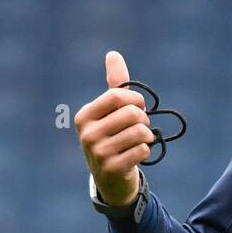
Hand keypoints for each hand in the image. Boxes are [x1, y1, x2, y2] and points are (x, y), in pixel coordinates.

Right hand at [75, 51, 152, 205]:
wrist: (110, 178)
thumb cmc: (113, 137)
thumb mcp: (111, 112)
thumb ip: (115, 85)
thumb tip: (113, 54)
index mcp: (84, 116)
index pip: (117, 96)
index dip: (136, 100)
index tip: (138, 108)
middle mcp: (86, 134)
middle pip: (132, 114)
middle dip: (143, 120)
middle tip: (139, 129)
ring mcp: (97, 153)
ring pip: (141, 132)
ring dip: (147, 136)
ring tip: (139, 142)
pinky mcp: (111, 169)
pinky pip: (143, 150)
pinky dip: (146, 151)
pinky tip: (136, 156)